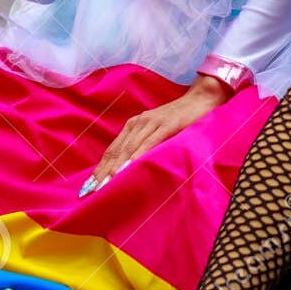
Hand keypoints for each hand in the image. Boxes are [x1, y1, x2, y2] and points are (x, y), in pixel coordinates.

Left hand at [83, 76, 233, 192]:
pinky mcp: (167, 124)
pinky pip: (149, 142)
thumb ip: (145, 144)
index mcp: (134, 125)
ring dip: (117, 167)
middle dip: (104, 171)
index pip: (113, 149)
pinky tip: (130, 167)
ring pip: (129, 148)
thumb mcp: (157, 130)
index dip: (101, 167)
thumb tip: (131, 168)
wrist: (200, 99)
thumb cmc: (179, 119)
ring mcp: (152, 122)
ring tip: (107, 184)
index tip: (90, 185)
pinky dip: (138, 155)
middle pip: (117, 150)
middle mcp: (139, 122)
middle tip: (93, 190)